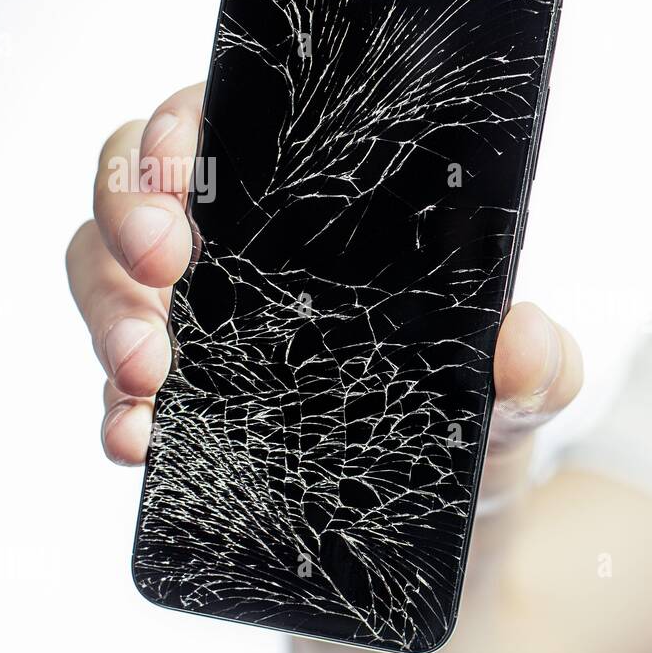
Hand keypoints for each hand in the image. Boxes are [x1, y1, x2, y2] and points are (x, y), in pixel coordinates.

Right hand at [66, 84, 582, 505]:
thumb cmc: (483, 426)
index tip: (184, 169)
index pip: (229, 125)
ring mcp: (208, 325)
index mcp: (322, 210)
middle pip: (142, 189)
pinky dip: (113, 407)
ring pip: (109, 278)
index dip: (181, 129)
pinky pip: (119, 386)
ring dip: (109, 316)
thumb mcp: (525, 395)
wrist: (456, 527)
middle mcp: (249, 251)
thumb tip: (526, 336)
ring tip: (145, 377)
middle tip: (162, 271)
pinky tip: (134, 437)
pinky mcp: (186, 403)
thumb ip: (542, 367)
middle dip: (129, 216)